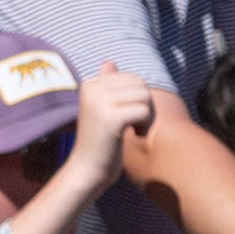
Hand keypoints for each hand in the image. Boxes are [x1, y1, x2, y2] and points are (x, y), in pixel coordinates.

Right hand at [65, 64, 153, 185]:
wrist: (86, 171)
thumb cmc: (99, 143)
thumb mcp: (101, 110)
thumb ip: (106, 86)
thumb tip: (108, 62)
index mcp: (90, 84)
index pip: (132, 78)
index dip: (138, 99)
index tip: (127, 117)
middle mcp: (93, 89)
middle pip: (140, 84)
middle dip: (146, 105)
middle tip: (136, 125)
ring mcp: (100, 102)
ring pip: (145, 96)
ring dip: (148, 116)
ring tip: (135, 130)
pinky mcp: (110, 118)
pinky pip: (144, 111)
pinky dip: (146, 125)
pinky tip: (135, 135)